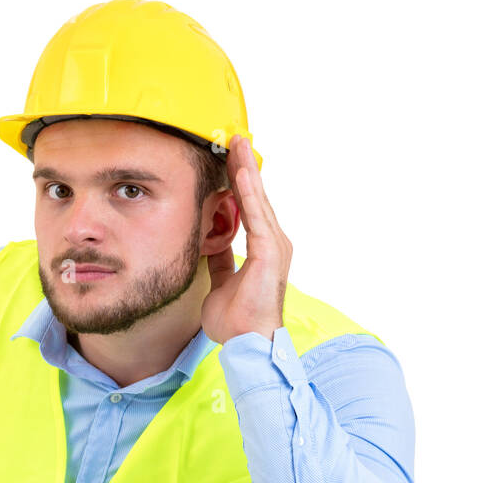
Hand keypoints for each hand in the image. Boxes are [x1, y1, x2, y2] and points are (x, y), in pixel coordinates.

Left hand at [201, 135, 290, 344]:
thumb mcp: (221, 282)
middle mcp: (273, 242)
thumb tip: (209, 246)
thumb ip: (220, 262)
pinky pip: (256, 215)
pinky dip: (248, 192)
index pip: (248, 208)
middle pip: (256, 197)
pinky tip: (240, 172)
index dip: (239, 184)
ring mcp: (274, 245)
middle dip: (244, 168)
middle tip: (234, 140)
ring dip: (247, 170)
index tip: (230, 160)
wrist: (248, 342)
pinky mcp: (269, 251)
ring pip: (258, 200)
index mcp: (262, 249)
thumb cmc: (237, 320)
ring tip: (237, 144)